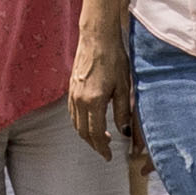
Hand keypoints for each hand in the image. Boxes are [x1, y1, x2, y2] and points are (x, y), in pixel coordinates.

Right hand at [70, 28, 133, 161]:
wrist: (97, 38)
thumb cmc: (114, 59)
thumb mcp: (123, 87)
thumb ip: (123, 112)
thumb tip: (124, 132)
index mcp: (94, 101)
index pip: (95, 134)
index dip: (102, 148)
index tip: (108, 156)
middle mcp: (79, 100)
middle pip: (83, 132)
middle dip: (94, 144)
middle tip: (105, 150)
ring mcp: (73, 94)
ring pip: (76, 123)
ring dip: (86, 135)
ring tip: (99, 139)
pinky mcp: (71, 88)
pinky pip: (73, 113)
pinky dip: (80, 123)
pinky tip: (90, 121)